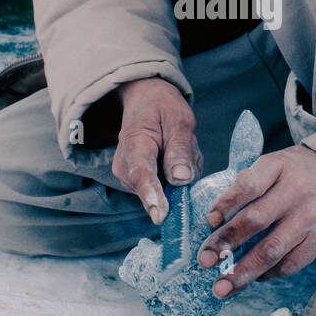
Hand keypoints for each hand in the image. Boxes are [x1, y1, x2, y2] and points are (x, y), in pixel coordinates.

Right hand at [111, 78, 201, 224]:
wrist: (144, 101)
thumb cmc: (161, 107)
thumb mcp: (178, 119)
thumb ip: (180, 148)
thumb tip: (181, 179)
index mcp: (134, 145)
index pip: (141, 174)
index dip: (151, 195)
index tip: (159, 214)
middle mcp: (127, 168)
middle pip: (157, 188)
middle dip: (182, 175)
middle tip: (188, 142)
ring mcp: (133, 179)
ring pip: (169, 189)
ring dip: (184, 170)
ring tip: (182, 142)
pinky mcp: (144, 184)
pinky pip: (171, 188)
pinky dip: (182, 173)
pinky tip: (179, 153)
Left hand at [197, 145, 315, 296]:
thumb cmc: (291, 175)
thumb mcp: (270, 166)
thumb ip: (244, 187)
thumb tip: (215, 222)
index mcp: (278, 166)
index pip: (249, 185)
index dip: (228, 204)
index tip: (210, 221)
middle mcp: (297, 191)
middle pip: (257, 220)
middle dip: (227, 243)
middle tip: (205, 261)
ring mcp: (311, 217)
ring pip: (273, 250)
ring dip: (244, 271)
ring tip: (222, 288)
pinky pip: (290, 264)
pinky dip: (267, 274)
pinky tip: (251, 278)